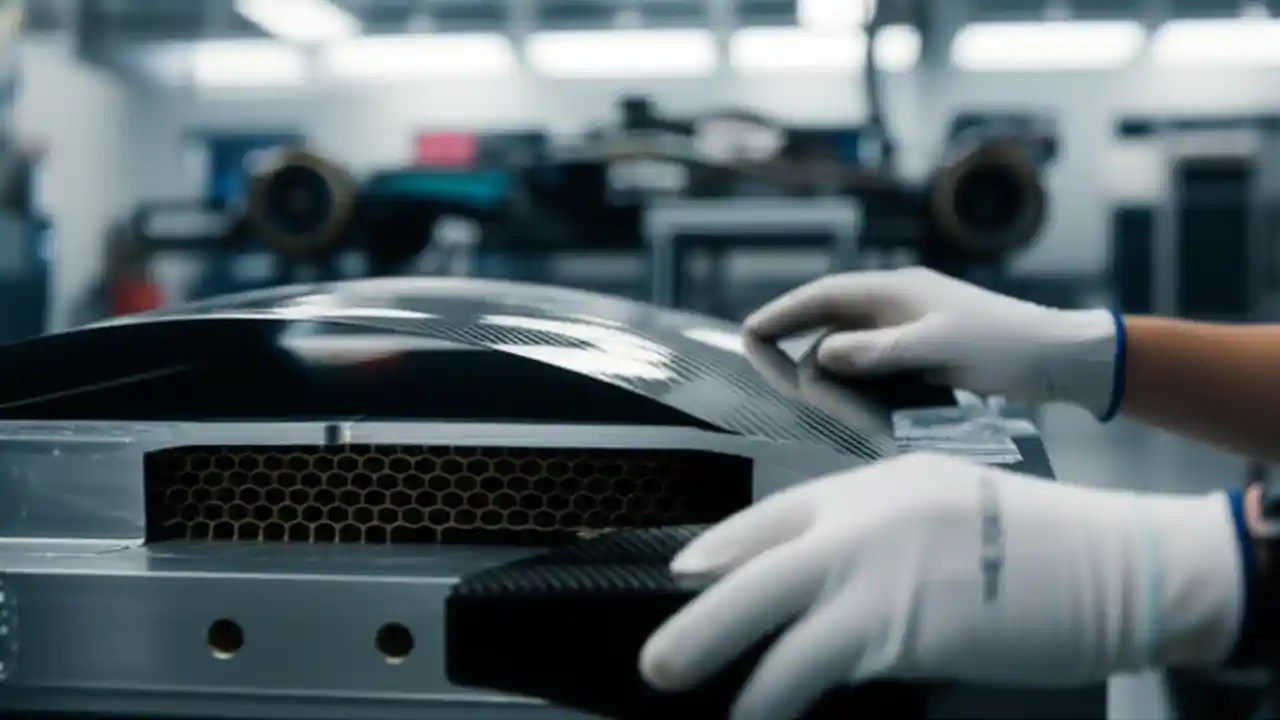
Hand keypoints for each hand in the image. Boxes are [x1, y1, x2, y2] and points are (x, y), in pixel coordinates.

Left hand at [639, 454, 1241, 719]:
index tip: (685, 572)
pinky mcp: (897, 622)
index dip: (721, 548)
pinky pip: (810, 664)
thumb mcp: (948, 510)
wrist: (1118, 562)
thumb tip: (837, 585)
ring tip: (668, 677)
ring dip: (710, 648)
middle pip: (751, 560)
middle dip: (695, 607)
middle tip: (654, 653)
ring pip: (765, 610)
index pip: (773, 515)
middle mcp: (862, 517)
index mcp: (871, 485)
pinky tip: (756, 716)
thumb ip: (883, 535)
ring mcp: (875, 567)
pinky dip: (773, 696)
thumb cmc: (1046, 547)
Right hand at [744, 268, 1119, 416]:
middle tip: (755, 348)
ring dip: (820, 344)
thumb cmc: (1002, 348)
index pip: (824, 297)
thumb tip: (821, 355)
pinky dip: (849, 359)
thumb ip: (877, 352)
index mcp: (897, 289)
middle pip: (831, 309)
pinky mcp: (929, 339)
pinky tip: (842, 379)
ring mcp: (915, 316)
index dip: (783, 313)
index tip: (748, 331)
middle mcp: (900, 297)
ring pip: (852, 328)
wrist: (1059, 354)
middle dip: (792, 326)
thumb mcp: (936, 349)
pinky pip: (873, 346)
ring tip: (788, 368)